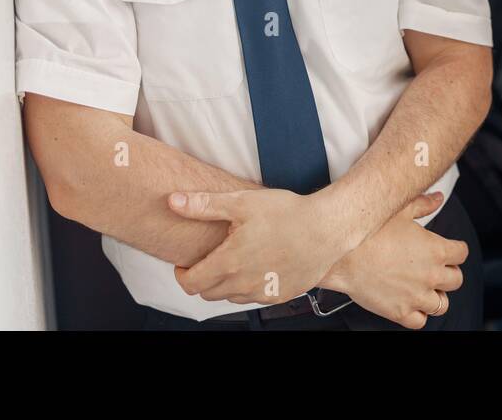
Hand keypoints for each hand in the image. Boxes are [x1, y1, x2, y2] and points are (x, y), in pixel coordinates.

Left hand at [166, 188, 346, 304]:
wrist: (327, 228)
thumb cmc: (288, 213)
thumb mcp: (242, 202)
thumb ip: (204, 205)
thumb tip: (174, 202)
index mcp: (229, 262)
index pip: (190, 283)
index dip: (182, 274)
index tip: (185, 264)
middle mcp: (243, 283)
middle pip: (207, 293)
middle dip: (202, 279)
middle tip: (209, 260)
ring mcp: (262, 292)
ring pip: (230, 297)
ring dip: (225, 284)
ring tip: (234, 261)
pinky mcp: (279, 296)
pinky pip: (254, 299)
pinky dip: (248, 287)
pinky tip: (256, 267)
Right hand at [321, 191, 467, 328]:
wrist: (341, 256)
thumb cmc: (368, 233)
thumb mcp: (399, 209)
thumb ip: (423, 204)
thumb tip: (437, 198)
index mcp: (436, 250)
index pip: (461, 253)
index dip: (455, 250)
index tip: (450, 250)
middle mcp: (431, 275)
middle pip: (456, 280)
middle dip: (448, 273)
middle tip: (434, 268)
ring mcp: (416, 296)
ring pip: (441, 304)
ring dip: (435, 296)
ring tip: (423, 287)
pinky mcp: (400, 312)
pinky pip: (420, 321)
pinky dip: (418, 314)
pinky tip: (409, 303)